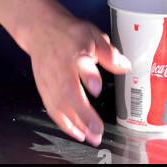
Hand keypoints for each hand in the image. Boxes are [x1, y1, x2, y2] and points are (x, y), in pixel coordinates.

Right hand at [22, 6, 130, 146]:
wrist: (41, 29)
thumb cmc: (70, 33)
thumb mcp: (92, 34)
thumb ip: (109, 53)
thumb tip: (125, 66)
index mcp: (75, 49)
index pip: (80, 61)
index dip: (88, 75)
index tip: (97, 87)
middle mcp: (60, 65)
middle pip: (68, 90)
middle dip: (82, 112)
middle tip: (97, 129)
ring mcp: (49, 78)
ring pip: (59, 104)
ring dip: (75, 124)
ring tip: (92, 137)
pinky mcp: (43, 87)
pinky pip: (52, 109)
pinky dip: (64, 124)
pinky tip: (78, 133)